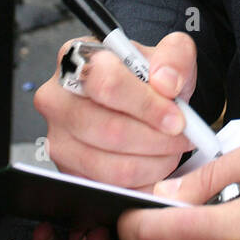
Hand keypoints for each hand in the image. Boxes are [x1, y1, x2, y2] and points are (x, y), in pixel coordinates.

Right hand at [34, 31, 199, 189]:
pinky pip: (110, 186)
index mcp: (76, 57)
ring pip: (111, 165)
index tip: (176, 119)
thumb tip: (166, 82)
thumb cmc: (148, 76)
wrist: (138, 99)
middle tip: (181, 138)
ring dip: (153, 163)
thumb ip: (174, 56)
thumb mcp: (170, 53)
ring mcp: (58, 137)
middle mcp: (58, 98)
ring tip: (171, 150)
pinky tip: (155, 164)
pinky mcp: (67, 169)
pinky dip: (141, 181)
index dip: (147, 105)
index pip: (107, 83)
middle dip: (156, 139)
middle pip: (110, 130)